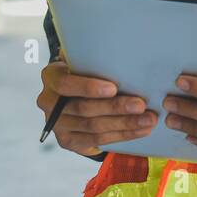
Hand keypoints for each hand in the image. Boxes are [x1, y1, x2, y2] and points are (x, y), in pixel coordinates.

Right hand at [36, 59, 156, 155]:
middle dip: (115, 108)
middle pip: (84, 108)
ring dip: (124, 124)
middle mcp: (48, 102)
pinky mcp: (68, 141)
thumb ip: (92, 60)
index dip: (89, 87)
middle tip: (140, 105)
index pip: (65, 84)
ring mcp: (57, 125)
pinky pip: (97, 140)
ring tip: (147, 119)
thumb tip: (123, 55)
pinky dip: (122, 135)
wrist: (69, 97)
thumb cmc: (81, 74)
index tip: (114, 88)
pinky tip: (139, 130)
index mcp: (51, 77)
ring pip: (94, 127)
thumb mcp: (81, 62)